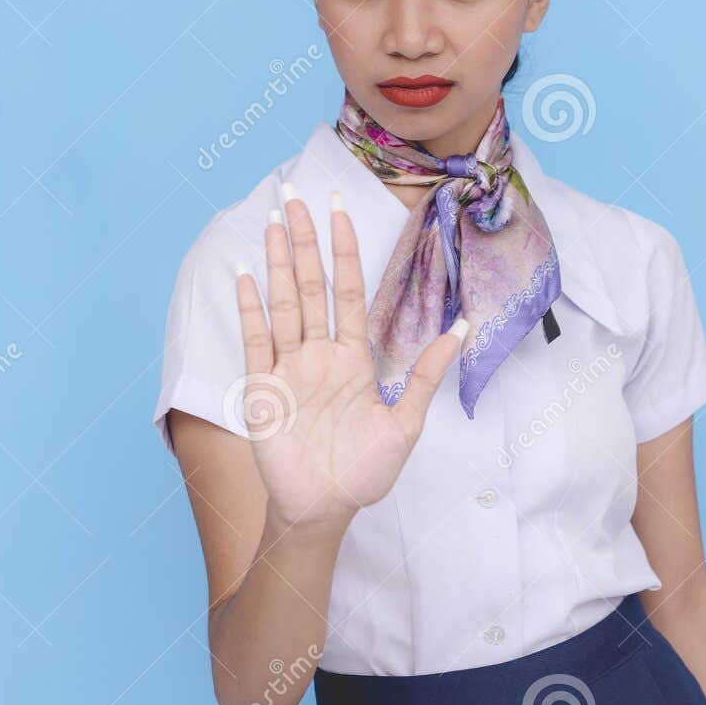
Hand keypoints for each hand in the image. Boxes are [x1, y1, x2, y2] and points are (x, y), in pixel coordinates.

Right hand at [232, 186, 464, 529]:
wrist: (325, 510)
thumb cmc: (365, 472)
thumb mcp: (405, 425)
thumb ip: (425, 376)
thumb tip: (460, 331)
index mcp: (354, 359)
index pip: (348, 292)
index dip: (344, 250)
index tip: (341, 209)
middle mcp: (319, 355)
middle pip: (310, 285)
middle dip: (305, 240)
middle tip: (296, 194)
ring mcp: (289, 368)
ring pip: (283, 303)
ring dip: (278, 262)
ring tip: (274, 221)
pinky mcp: (263, 389)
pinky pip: (256, 340)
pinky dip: (249, 308)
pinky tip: (245, 276)